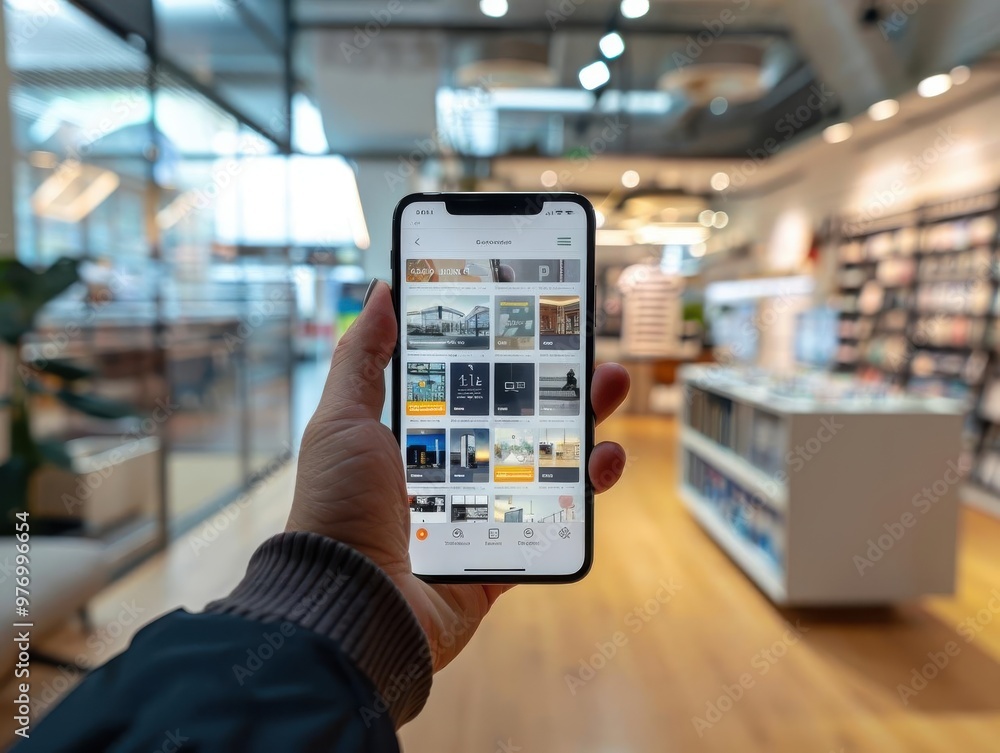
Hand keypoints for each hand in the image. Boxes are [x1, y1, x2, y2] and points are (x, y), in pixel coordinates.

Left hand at [287, 281, 629, 671]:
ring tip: (607, 392)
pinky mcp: (503, 554)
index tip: (537, 321)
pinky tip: (600, 463)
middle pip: (517, 418)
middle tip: (589, 353)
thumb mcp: (341, 419)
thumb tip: (380, 291)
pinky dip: (585, 490)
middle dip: (558, 383)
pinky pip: (556, 519)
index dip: (505, 354)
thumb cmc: (337, 508)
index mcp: (416, 438)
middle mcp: (452, 472)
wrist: (349, 604)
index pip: (471, 385)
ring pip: (546, 463)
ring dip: (585, 427)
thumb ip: (361, 356)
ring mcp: (481, 513)